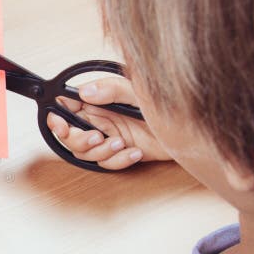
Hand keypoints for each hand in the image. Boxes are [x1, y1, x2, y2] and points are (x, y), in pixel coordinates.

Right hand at [46, 76, 170, 169]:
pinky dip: (119, 161)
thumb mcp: (140, 90)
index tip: (60, 124)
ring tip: (120, 143)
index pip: (66, 108)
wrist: (195, 129)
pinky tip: (134, 152)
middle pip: (71, 136)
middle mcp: (101, 120)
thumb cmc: (171, 104)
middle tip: (95, 137)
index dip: (58, 118)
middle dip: (78, 140)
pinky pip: (109, 164)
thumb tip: (84, 92)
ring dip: (100, 152)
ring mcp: (110, 137)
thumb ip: (111, 89)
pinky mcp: (122, 153)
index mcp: (99, 101)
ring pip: (87, 153)